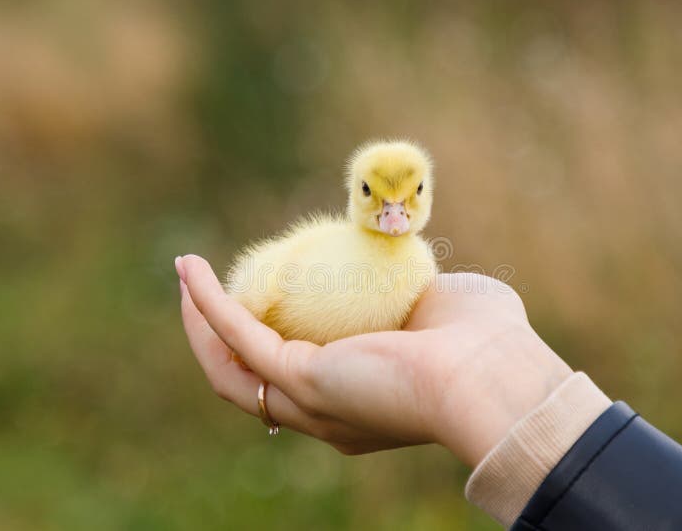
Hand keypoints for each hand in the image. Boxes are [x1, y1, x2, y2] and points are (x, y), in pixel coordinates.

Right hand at [176, 255, 572, 467]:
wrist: (496, 375)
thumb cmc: (486, 342)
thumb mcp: (443, 304)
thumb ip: (420, 294)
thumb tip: (412, 271)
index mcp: (363, 398)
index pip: (301, 376)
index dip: (271, 340)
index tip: (264, 298)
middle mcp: (329, 411)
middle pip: (252, 380)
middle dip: (220, 338)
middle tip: (205, 292)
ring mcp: (312, 402)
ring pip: (230, 370)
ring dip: (200, 324)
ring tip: (185, 278)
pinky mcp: (303, 381)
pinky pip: (238, 337)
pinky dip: (208, 304)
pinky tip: (189, 269)